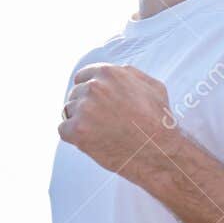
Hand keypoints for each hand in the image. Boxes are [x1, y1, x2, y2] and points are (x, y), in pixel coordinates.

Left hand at [58, 63, 175, 176]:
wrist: (160, 152)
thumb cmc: (159, 121)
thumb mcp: (153, 87)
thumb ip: (130, 74)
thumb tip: (116, 70)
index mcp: (109, 73)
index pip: (82, 77)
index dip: (88, 91)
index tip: (95, 103)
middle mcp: (94, 87)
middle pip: (74, 94)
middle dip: (85, 107)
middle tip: (103, 122)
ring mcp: (84, 109)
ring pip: (68, 111)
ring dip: (80, 121)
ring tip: (101, 132)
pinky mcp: (77, 131)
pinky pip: (63, 130)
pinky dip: (74, 136)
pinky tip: (92, 140)